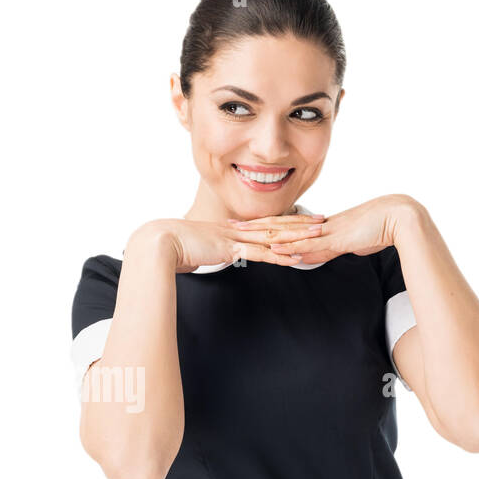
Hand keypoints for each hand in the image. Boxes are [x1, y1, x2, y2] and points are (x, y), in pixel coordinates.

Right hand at [128, 218, 319, 273]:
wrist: (157, 243)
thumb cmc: (169, 249)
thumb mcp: (192, 250)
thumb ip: (203, 253)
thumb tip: (203, 258)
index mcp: (227, 229)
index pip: (262, 224)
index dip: (283, 221)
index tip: (300, 220)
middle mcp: (234, 229)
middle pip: (273, 225)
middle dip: (299, 223)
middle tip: (321, 220)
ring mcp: (233, 237)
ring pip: (272, 236)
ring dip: (296, 236)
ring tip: (318, 234)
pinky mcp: (230, 248)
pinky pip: (260, 253)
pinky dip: (279, 256)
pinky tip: (296, 258)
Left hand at [228, 194, 417, 263]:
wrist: (399, 218)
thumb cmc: (378, 229)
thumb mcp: (346, 243)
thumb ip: (328, 250)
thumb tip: (310, 257)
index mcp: (318, 225)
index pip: (284, 224)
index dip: (263, 224)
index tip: (243, 224)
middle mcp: (317, 226)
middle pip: (279, 225)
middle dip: (253, 226)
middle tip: (229, 225)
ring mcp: (325, 231)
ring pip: (288, 233)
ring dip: (264, 234)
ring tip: (241, 235)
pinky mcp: (336, 239)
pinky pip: (309, 244)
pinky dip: (291, 247)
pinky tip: (274, 249)